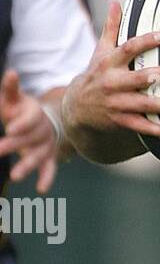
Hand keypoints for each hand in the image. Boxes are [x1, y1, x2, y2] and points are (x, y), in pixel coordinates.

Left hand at [0, 70, 58, 192]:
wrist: (43, 122)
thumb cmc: (22, 109)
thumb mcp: (15, 98)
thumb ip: (11, 89)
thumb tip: (11, 73)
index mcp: (35, 114)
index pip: (30, 120)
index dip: (21, 124)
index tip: (10, 128)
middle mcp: (42, 131)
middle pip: (29, 139)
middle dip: (14, 145)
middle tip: (0, 149)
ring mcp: (46, 146)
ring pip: (37, 157)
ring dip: (27, 166)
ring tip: (15, 177)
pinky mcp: (47, 158)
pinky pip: (49, 169)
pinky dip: (46, 179)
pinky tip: (40, 190)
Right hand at [60, 0, 159, 140]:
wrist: (76, 107)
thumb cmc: (95, 74)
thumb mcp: (100, 51)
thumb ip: (111, 28)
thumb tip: (116, 2)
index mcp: (109, 63)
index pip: (128, 49)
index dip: (145, 41)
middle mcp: (113, 83)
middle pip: (141, 78)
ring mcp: (118, 104)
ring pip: (146, 105)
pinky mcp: (121, 121)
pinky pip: (144, 127)